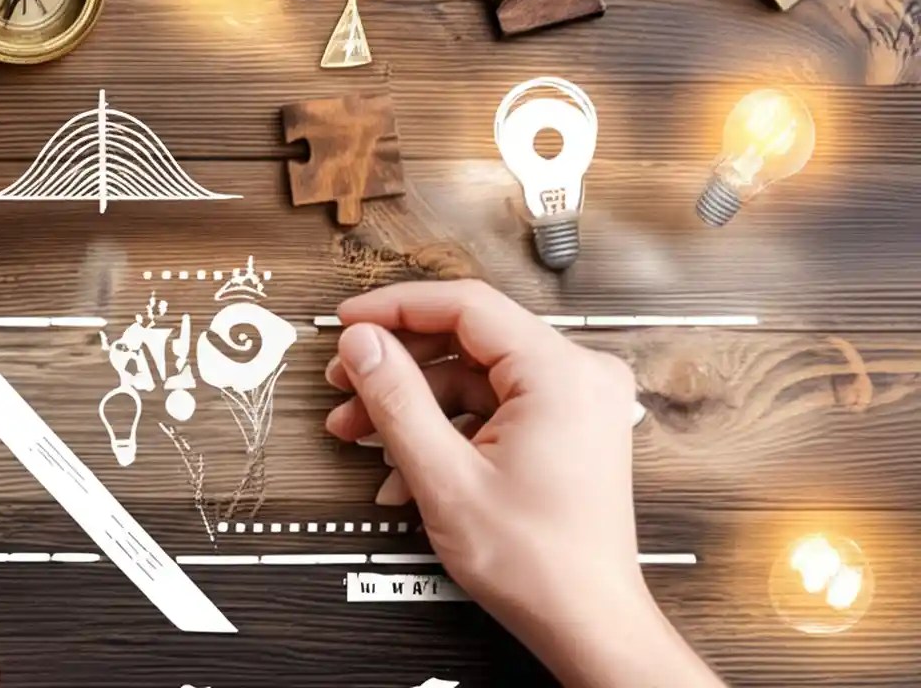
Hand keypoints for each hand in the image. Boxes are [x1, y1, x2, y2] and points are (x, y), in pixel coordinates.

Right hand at [325, 280, 720, 687]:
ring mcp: (576, 401)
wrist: (585, 622)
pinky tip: (405, 465)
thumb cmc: (538, 564)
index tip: (348, 321)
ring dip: (414, 404)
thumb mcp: (444, 476)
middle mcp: (578, 375)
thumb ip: (396, 398)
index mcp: (560, 373)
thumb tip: (362, 343)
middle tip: (345, 382)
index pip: (465, 306)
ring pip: (474, 377)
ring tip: (362, 433)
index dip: (396, 308)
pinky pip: (493, 406)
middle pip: (467, 341)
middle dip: (397, 366)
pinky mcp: (566, 426)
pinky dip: (446, 428)